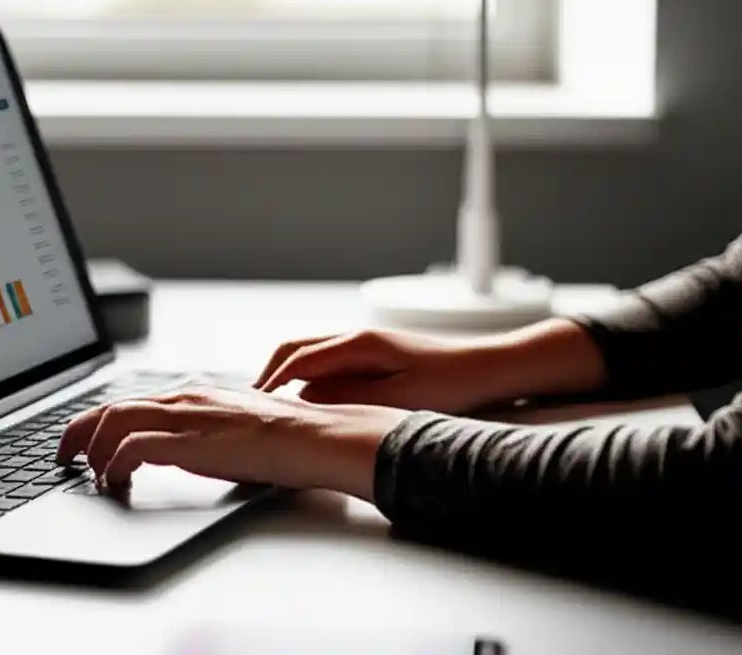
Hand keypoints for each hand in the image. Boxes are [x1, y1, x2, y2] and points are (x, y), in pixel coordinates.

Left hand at [56, 385, 409, 499]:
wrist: (316, 437)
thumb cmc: (289, 439)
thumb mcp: (238, 429)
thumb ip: (208, 433)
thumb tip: (188, 449)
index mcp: (194, 395)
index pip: (130, 400)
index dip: (98, 421)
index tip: (85, 442)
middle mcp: (183, 399)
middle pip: (109, 406)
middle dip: (78, 432)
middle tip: (64, 457)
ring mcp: (185, 417)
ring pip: (112, 421)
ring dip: (92, 450)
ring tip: (88, 474)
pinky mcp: (189, 441)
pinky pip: (130, 447)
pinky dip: (114, 465)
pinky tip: (117, 483)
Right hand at [254, 330, 498, 413]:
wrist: (490, 367)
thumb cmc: (452, 383)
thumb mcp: (398, 398)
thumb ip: (349, 397)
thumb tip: (306, 398)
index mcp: (360, 345)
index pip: (298, 359)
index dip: (270, 382)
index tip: (252, 404)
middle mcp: (359, 338)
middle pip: (296, 348)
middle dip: (269, 372)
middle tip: (252, 402)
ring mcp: (367, 345)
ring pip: (311, 353)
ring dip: (288, 374)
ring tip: (273, 403)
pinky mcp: (377, 355)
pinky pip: (330, 362)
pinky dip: (309, 377)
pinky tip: (311, 400)